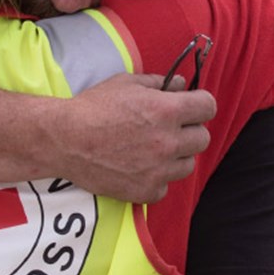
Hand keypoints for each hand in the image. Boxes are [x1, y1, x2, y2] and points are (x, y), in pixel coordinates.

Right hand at [52, 73, 215, 202]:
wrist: (64, 140)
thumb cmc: (93, 107)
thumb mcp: (125, 83)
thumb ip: (158, 83)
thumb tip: (180, 84)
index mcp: (167, 111)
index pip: (208, 106)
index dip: (200, 104)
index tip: (192, 106)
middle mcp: (168, 141)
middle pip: (203, 138)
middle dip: (189, 130)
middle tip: (170, 128)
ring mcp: (158, 170)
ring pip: (187, 165)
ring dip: (176, 156)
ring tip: (153, 150)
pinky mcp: (146, 191)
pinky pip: (165, 186)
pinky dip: (156, 178)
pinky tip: (139, 168)